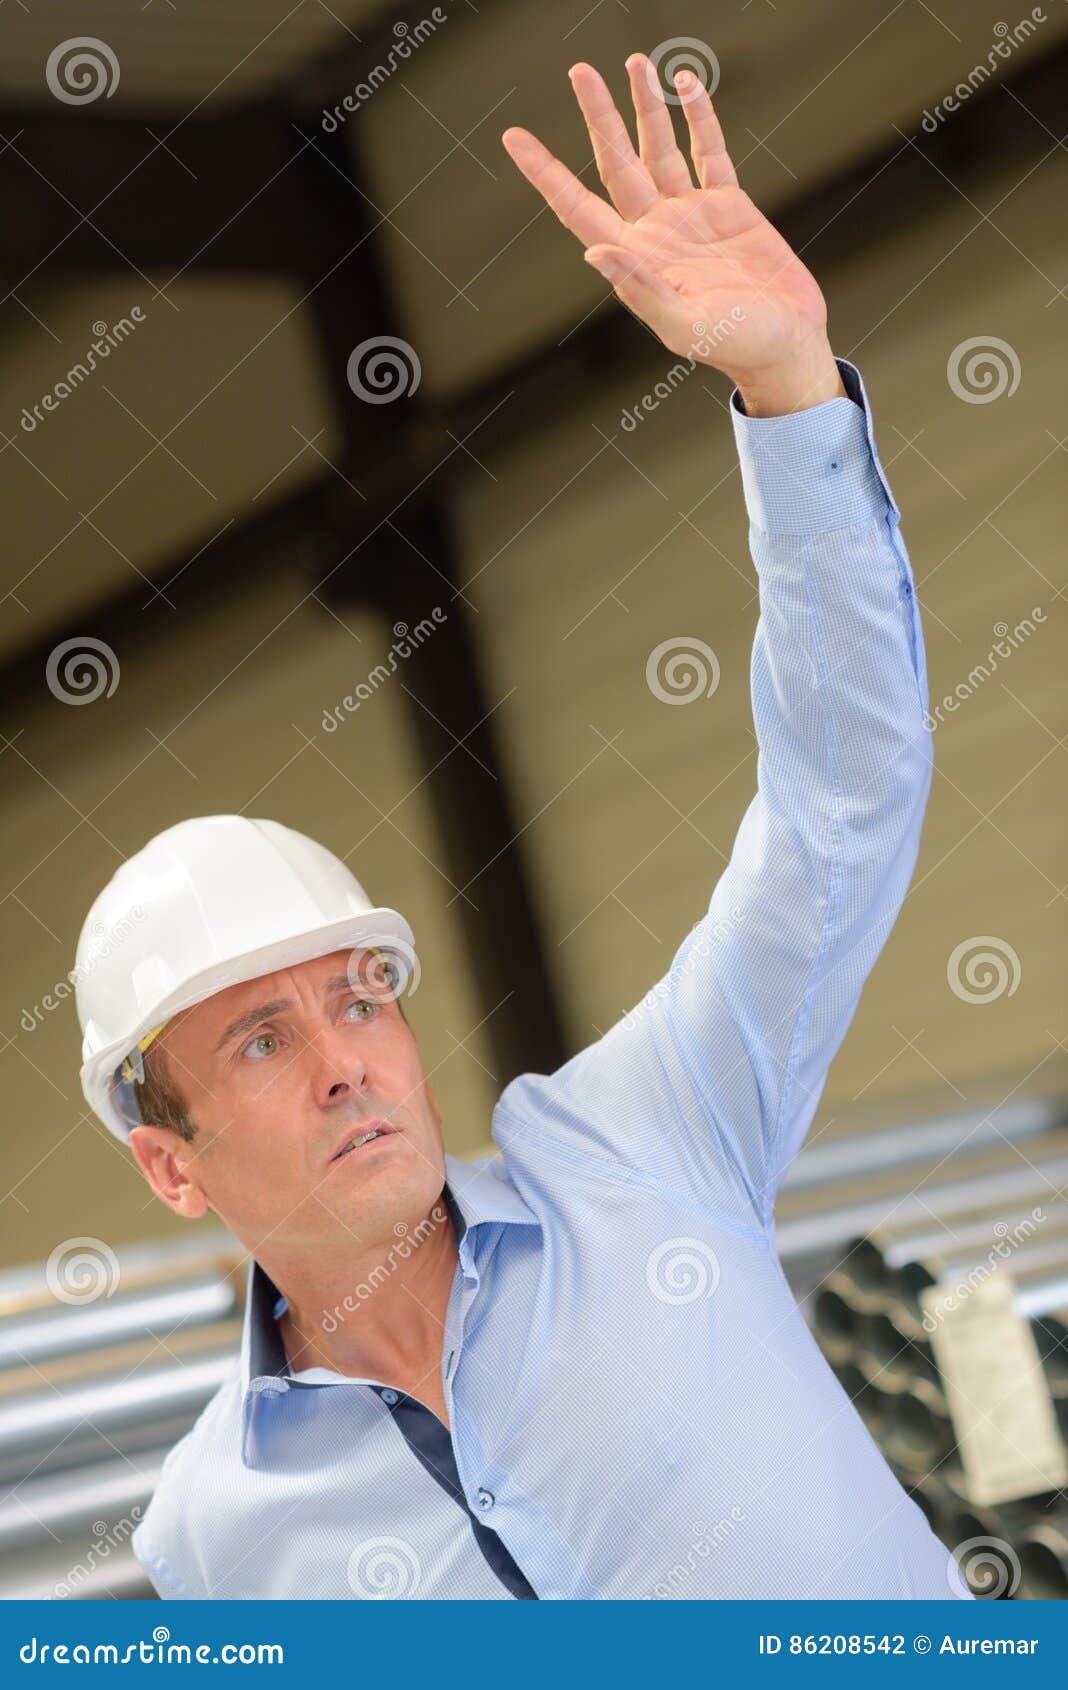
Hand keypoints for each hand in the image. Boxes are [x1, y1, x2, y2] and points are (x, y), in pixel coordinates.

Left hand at [502, 56, 845, 415]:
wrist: (786, 344)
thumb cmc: (737, 346)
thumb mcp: (685, 325)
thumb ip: (641, 290)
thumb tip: (595, 252)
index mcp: (636, 257)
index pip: (578, 206)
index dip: (545, 172)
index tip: (515, 138)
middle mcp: (656, 229)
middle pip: (616, 162)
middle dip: (598, 117)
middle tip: (581, 71)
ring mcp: (690, 214)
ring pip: (659, 148)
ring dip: (646, 107)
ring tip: (634, 62)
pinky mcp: (728, 205)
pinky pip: (708, 151)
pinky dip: (698, 118)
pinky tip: (686, 84)